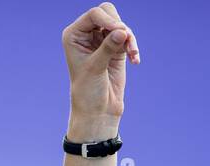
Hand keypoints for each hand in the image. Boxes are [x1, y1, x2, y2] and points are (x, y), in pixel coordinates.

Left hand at [62, 3, 138, 135]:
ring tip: (133, 53)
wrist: (97, 110)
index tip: (121, 32)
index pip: (94, 15)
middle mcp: (86, 34)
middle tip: (126, 39)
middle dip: (119, 24)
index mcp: (74, 35)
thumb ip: (108, 48)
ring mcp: (101, 39)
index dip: (109, 20)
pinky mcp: (115, 47)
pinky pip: (128, 37)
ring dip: (129, 36)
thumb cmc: (88, 91)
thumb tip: (123, 31)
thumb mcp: (96, 68)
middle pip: (107, 12)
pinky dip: (133, 45)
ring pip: (120, 23)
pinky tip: (135, 59)